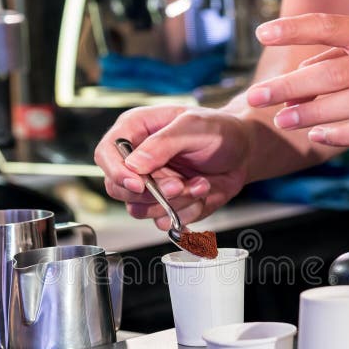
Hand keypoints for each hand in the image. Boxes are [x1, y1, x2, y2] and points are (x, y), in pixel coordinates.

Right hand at [94, 105, 250, 229]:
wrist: (243, 153)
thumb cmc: (219, 131)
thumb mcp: (194, 127)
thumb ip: (163, 144)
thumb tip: (134, 164)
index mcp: (136, 131)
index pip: (106, 154)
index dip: (116, 172)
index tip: (139, 183)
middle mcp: (137, 160)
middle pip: (117, 188)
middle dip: (151, 193)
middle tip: (179, 184)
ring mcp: (149, 185)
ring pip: (141, 209)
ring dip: (174, 202)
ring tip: (200, 184)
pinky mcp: (164, 204)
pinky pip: (163, 221)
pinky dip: (186, 212)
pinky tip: (202, 192)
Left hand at [246, 13, 348, 149]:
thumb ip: (338, 55)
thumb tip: (298, 70)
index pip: (329, 26)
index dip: (294, 29)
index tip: (263, 33)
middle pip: (331, 72)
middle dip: (289, 85)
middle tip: (258, 96)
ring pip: (348, 102)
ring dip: (310, 112)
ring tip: (281, 120)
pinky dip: (341, 133)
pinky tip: (318, 136)